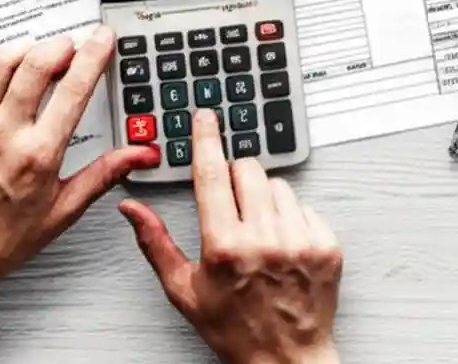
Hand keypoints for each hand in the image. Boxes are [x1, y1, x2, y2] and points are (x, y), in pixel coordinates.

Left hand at [0, 27, 160, 351]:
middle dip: (60, 44)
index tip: (102, 39)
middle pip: (34, 66)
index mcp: (39, 155)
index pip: (72, 90)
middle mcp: (5, 136)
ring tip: (43, 50)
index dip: (92, 56)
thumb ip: (105, 174)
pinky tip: (7, 68)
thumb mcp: (65, 209)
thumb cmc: (5, 238)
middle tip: (75, 43)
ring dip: (26, 48)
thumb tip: (140, 155)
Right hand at [120, 110, 342, 363]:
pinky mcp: (326, 246)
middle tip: (231, 201)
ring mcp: (299, 242)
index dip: (206, 138)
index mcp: (224, 247)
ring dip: (265, 196)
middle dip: (235, 176)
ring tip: (258, 229)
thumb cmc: (235, 330)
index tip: (206, 117)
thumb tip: (132, 208)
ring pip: (278, 185)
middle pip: (248, 170)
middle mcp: (264, 240)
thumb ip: (155, 242)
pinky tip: (282, 241)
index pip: (212, 174)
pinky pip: (306, 205)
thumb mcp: (183, 290)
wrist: (286, 360)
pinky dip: (292, 215)